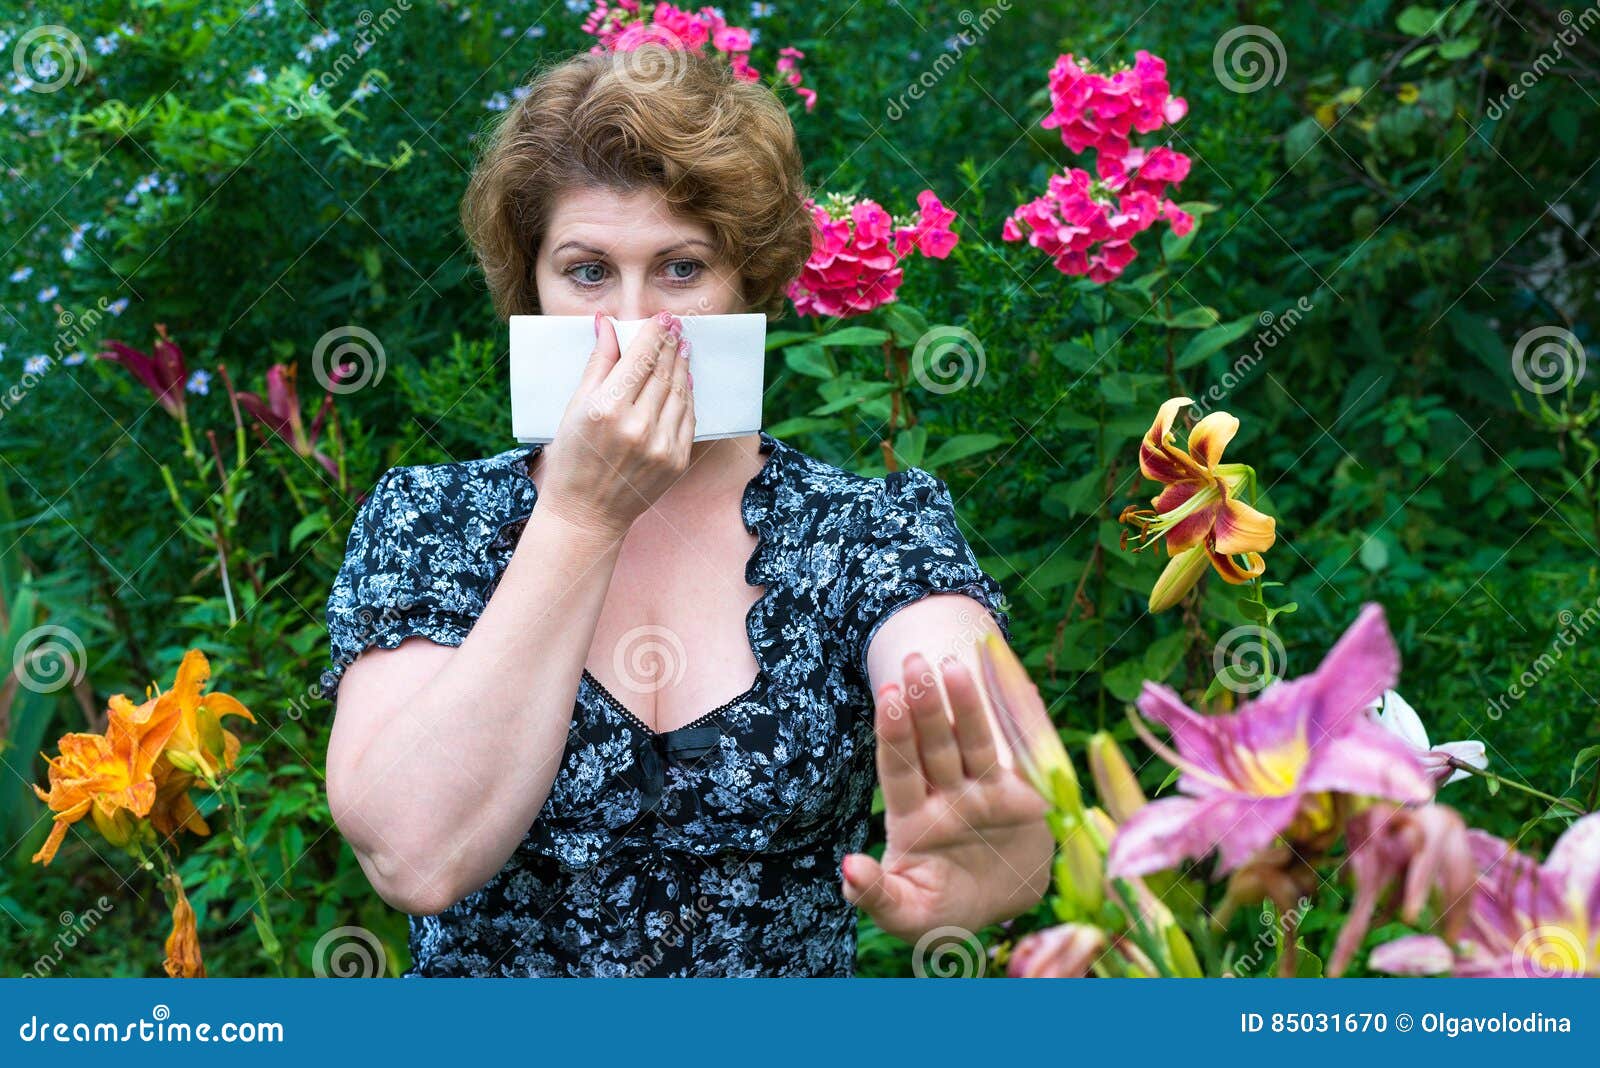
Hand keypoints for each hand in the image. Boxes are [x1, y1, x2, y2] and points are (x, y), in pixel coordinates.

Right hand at [538, 310, 694, 538]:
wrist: (586, 514)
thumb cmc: (572, 458)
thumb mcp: (574, 407)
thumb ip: (597, 363)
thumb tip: (607, 324)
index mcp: (606, 409)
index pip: (640, 358)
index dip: (654, 334)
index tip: (663, 318)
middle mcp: (636, 426)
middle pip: (663, 372)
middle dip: (671, 345)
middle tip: (676, 326)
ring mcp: (660, 445)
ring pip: (679, 392)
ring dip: (682, 367)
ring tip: (682, 348)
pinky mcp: (676, 461)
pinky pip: (687, 418)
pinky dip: (687, 396)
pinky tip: (684, 382)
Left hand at [841, 650, 1053, 944]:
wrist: (1003, 909)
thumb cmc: (945, 911)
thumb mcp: (908, 915)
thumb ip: (876, 895)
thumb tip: (848, 867)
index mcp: (911, 819)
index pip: (898, 770)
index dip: (894, 734)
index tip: (889, 697)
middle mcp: (945, 796)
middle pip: (932, 745)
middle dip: (923, 705)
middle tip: (914, 661)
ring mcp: (982, 792)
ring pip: (969, 742)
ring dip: (962, 706)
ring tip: (953, 666)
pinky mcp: (1019, 797)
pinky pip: (1018, 754)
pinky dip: (1018, 720)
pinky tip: (1016, 683)